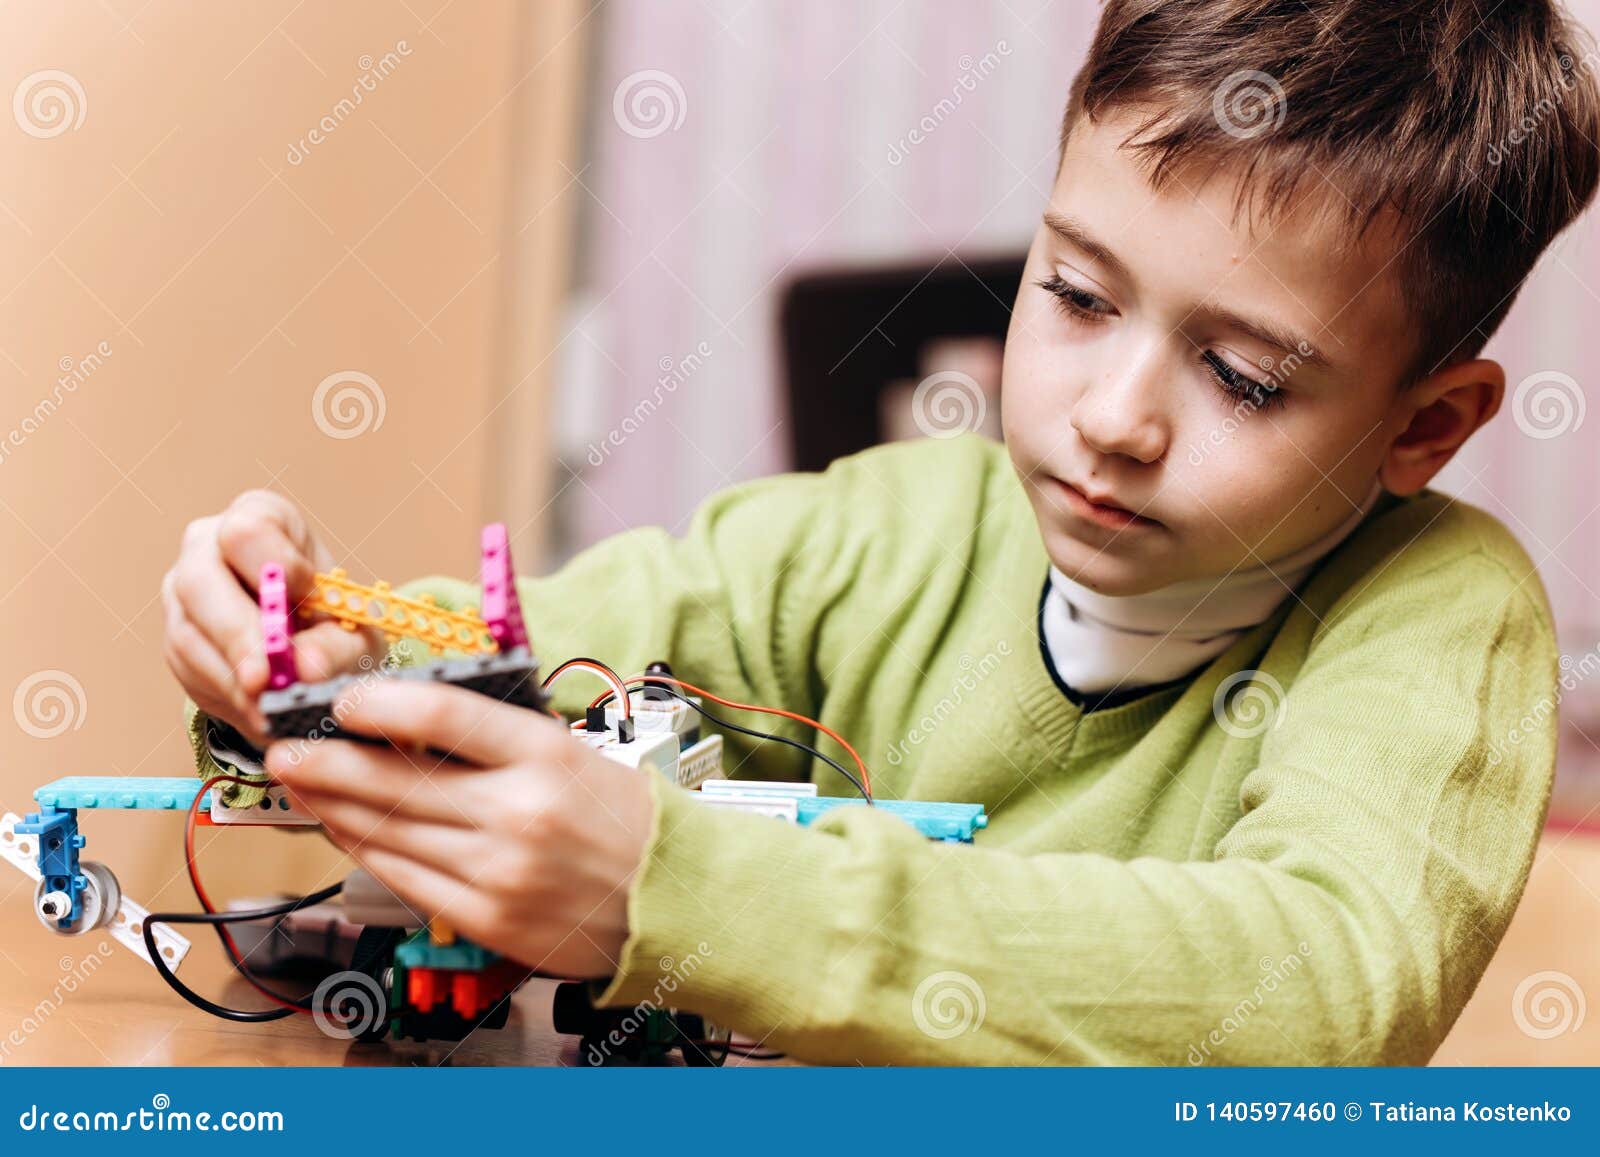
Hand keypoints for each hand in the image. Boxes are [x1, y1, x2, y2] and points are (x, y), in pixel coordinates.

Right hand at [162, 490, 383, 743]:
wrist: (312, 650)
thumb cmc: (336, 621)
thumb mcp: (354, 631)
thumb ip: (336, 646)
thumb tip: (304, 669)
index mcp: (261, 518)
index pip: (247, 531)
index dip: (274, 568)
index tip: (305, 597)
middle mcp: (208, 545)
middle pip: (200, 580)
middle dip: (237, 634)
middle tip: (265, 679)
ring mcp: (182, 591)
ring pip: (189, 632)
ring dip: (232, 677)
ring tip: (271, 708)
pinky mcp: (175, 637)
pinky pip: (189, 668)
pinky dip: (226, 695)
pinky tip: (258, 712)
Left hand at [265, 679, 655, 977]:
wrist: (669, 896)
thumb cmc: (616, 816)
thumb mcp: (568, 751)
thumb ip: (492, 738)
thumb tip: (404, 721)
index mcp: (545, 755)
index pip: (443, 717)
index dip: (379, 705)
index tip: (341, 701)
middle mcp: (518, 812)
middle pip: (398, 780)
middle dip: (328, 764)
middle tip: (286, 750)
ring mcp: (498, 871)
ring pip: (389, 833)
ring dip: (335, 808)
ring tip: (305, 788)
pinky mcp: (486, 917)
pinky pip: (404, 878)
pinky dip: (366, 852)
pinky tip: (346, 831)